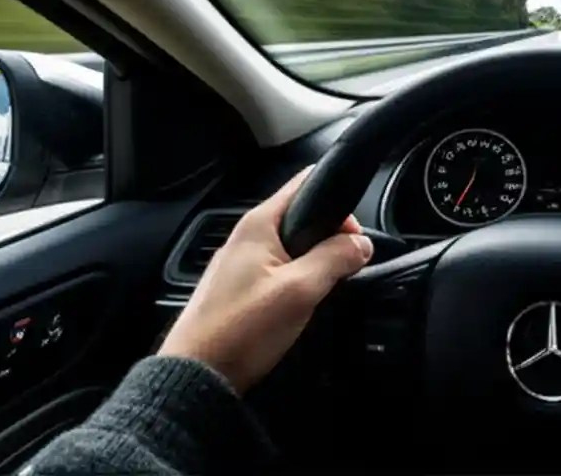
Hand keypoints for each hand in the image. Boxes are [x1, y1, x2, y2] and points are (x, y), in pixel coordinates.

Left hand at [159, 169, 372, 392]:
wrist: (198, 375)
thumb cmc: (242, 329)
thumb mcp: (300, 290)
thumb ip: (335, 259)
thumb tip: (363, 244)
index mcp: (259, 224)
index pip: (305, 184)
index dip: (338, 204)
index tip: (355, 238)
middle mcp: (247, 236)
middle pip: (303, 217)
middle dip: (332, 237)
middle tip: (346, 267)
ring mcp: (242, 263)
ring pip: (294, 247)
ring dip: (317, 262)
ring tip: (326, 288)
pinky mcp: (241, 288)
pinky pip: (281, 270)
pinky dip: (300, 280)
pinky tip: (304, 303)